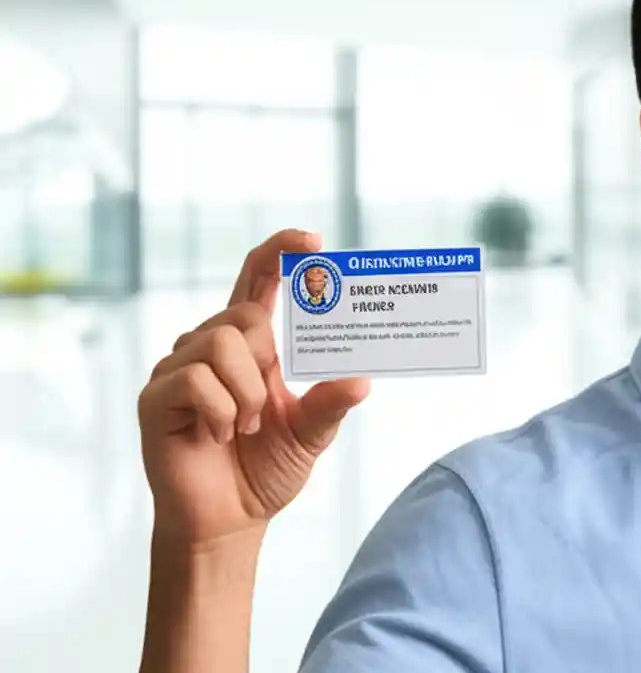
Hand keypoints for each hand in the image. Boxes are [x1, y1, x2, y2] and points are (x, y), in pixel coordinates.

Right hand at [138, 229, 370, 546]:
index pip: (259, 282)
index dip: (280, 253)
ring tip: (243, 428)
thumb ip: (332, 402)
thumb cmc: (264, 470)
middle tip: (265, 408)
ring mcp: (178, 369)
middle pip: (244, 314)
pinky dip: (221, 411)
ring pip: (220, 342)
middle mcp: (210, 346)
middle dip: (266, 360)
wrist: (228, 521)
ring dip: (245, 394)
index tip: (313, 240)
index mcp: (251, 347)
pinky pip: (196, 380)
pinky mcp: (156, 397)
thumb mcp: (311, 433)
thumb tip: (363, 379)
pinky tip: (219, 435)